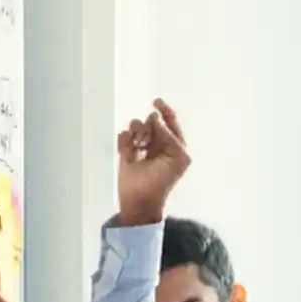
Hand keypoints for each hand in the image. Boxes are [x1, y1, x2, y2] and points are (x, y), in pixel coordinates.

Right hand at [116, 98, 190, 225]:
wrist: (139, 199)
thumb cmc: (161, 182)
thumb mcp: (176, 158)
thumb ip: (170, 136)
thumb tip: (155, 118)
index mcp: (173, 144)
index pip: (170, 121)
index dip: (165, 110)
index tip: (156, 102)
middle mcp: (157, 142)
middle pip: (151, 121)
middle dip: (148, 127)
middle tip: (146, 141)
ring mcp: (141, 146)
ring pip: (136, 125)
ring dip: (137, 134)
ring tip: (138, 148)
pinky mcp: (126, 151)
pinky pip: (124, 135)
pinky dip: (125, 142)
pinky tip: (129, 153)